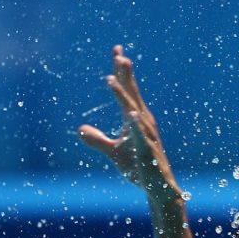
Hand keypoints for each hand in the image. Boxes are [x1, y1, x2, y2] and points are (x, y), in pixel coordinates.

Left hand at [78, 45, 181, 200]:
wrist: (158, 188)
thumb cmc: (139, 167)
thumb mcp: (113, 153)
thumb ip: (97, 140)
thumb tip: (80, 129)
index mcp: (134, 119)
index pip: (127, 90)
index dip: (121, 71)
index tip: (117, 49)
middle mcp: (142, 122)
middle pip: (132, 94)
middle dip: (125, 74)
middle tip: (119, 54)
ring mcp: (147, 135)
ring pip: (133, 111)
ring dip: (122, 95)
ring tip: (110, 79)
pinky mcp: (148, 151)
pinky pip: (142, 136)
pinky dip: (137, 125)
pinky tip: (131, 114)